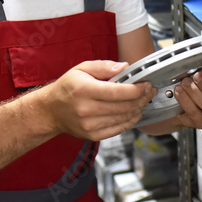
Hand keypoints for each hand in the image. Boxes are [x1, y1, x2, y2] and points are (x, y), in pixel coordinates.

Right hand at [36, 60, 154, 140]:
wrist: (51, 111)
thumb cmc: (67, 87)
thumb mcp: (82, 68)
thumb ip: (104, 66)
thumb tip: (125, 67)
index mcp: (84, 90)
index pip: (118, 92)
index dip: (137, 89)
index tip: (147, 84)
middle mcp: (86, 109)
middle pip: (124, 106)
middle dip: (142, 98)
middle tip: (150, 91)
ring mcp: (89, 125)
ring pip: (124, 118)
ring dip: (138, 109)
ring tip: (144, 100)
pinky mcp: (93, 135)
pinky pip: (119, 129)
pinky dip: (130, 121)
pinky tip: (134, 112)